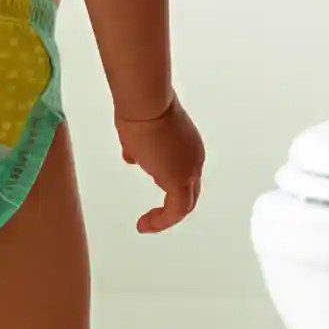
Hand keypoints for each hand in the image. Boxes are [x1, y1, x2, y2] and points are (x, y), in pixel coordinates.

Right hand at [114, 95, 204, 232]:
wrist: (145, 103)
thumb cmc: (141, 110)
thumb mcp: (138, 133)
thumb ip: (139, 149)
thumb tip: (133, 158)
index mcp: (189, 145)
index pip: (184, 172)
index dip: (170, 186)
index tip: (153, 191)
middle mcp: (194, 159)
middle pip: (189, 192)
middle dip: (172, 207)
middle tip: (154, 218)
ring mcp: (190, 170)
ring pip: (185, 204)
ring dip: (165, 218)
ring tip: (146, 225)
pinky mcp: (179, 180)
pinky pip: (175, 211)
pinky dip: (162, 222)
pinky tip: (145, 225)